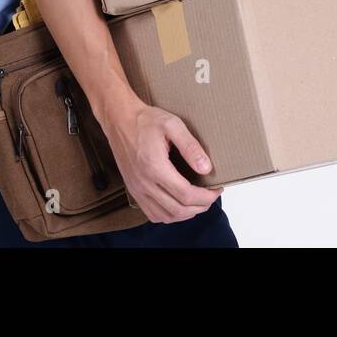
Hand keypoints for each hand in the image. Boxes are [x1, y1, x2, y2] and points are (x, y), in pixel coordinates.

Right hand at [103, 96, 220, 222]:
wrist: (119, 120)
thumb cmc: (144, 121)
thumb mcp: (172, 125)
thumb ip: (190, 147)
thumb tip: (206, 168)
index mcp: (155, 167)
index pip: (185, 194)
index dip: (206, 197)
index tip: (217, 189)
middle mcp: (144, 183)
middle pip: (178, 210)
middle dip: (200, 206)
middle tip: (211, 196)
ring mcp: (137, 189)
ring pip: (166, 216)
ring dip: (186, 213)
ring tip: (198, 201)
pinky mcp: (134, 191)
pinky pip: (153, 214)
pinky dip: (170, 215)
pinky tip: (178, 204)